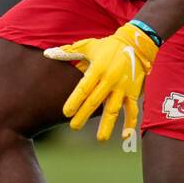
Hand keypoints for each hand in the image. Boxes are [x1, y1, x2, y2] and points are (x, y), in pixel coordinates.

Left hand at [44, 22, 159, 141]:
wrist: (136, 44)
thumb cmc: (107, 46)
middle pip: (96, 101)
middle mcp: (110, 79)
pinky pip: (132, 110)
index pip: (84, 87)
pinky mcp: (132, 93)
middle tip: (74, 126)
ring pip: (114, 109)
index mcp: (97, 68)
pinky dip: (130, 123)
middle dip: (84, 115)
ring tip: (101, 138)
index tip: (66, 112)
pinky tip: (124, 136)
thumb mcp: (88, 46)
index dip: (75, 100)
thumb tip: (47, 54)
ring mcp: (122, 88)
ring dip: (108, 124)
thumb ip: (68, 52)